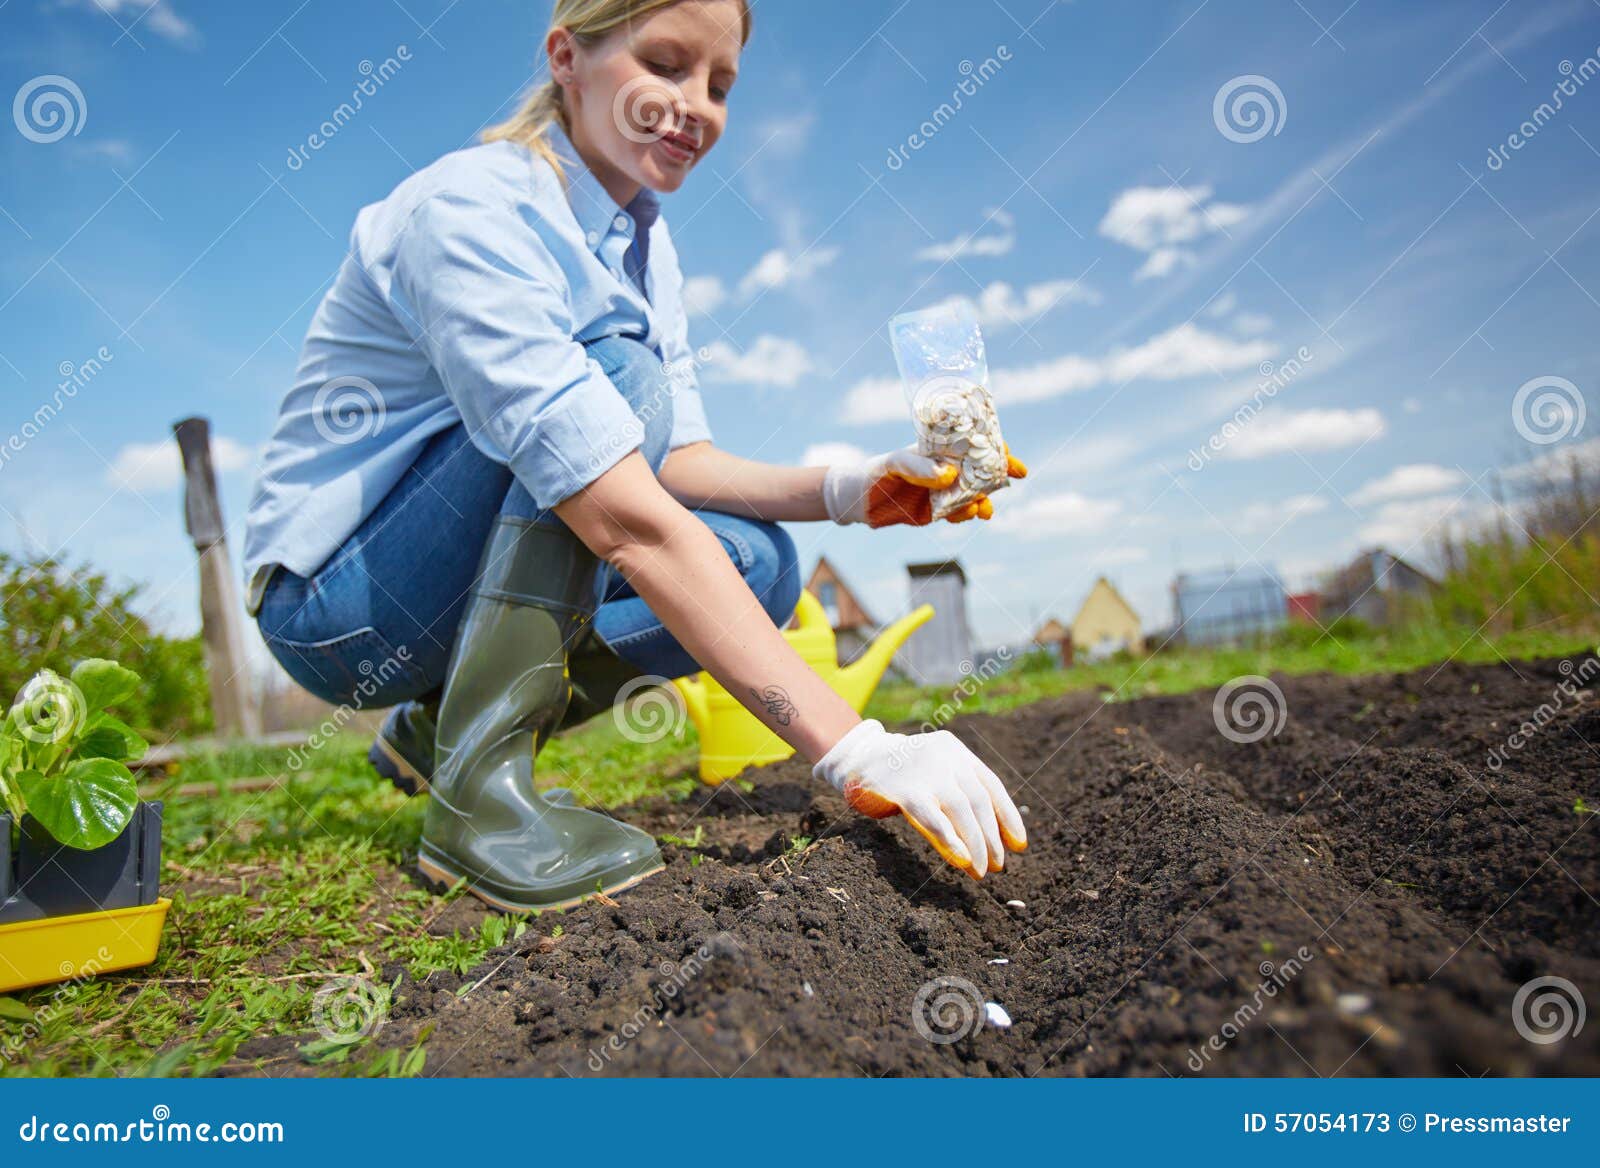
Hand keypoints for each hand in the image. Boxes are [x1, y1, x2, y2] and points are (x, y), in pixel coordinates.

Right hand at [813, 719, 1026, 878]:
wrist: (854, 758)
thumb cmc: (898, 774)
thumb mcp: (931, 774)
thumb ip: (955, 793)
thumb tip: (987, 836)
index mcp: (956, 751)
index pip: (991, 785)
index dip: (1008, 816)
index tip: (1019, 844)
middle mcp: (945, 757)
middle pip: (978, 800)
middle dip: (992, 836)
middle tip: (998, 865)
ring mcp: (925, 771)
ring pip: (961, 809)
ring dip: (976, 843)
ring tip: (981, 870)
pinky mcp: (904, 789)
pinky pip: (932, 817)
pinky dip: (950, 840)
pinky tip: (962, 859)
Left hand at [821, 445, 1027, 527]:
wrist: (862, 500)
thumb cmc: (878, 471)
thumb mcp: (896, 463)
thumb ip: (919, 466)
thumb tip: (948, 475)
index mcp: (941, 450)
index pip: (973, 444)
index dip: (994, 447)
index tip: (1008, 454)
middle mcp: (947, 469)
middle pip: (981, 469)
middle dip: (1000, 473)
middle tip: (1016, 476)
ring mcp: (944, 491)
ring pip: (973, 494)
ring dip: (984, 500)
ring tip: (985, 509)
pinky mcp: (938, 511)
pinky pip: (958, 513)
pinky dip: (966, 514)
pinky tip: (969, 513)